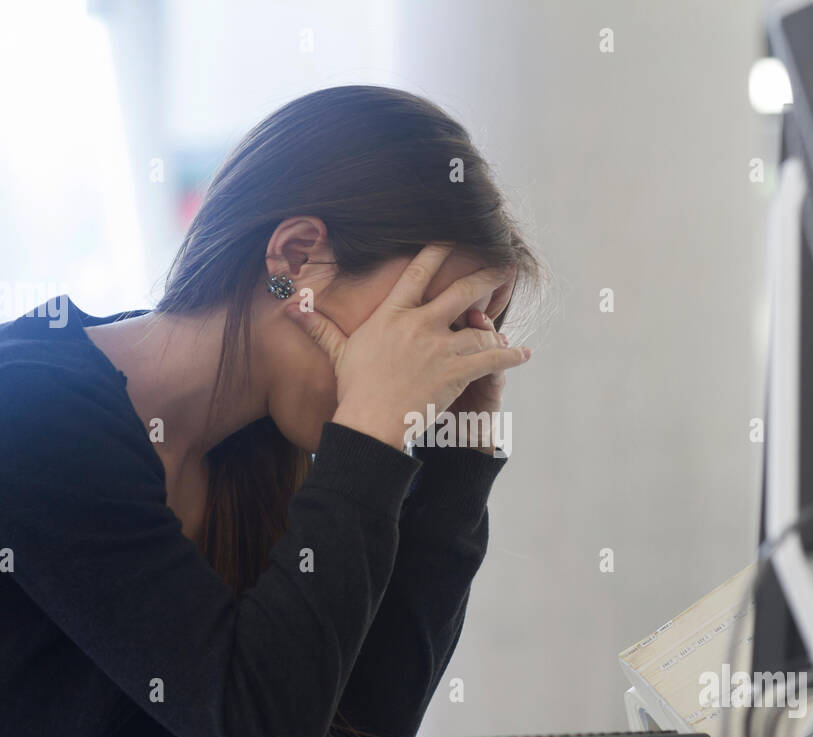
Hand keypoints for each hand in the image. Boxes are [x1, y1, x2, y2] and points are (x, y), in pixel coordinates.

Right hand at [283, 243, 530, 449]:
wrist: (369, 422)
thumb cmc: (354, 389)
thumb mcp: (338, 352)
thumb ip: (320, 326)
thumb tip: (290, 307)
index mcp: (392, 314)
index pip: (418, 272)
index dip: (438, 251)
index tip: (454, 238)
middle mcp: (419, 324)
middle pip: (461, 291)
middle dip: (485, 277)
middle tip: (503, 268)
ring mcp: (439, 347)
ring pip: (480, 329)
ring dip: (497, 330)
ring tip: (506, 329)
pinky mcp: (455, 372)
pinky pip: (490, 359)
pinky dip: (510, 356)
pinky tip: (522, 355)